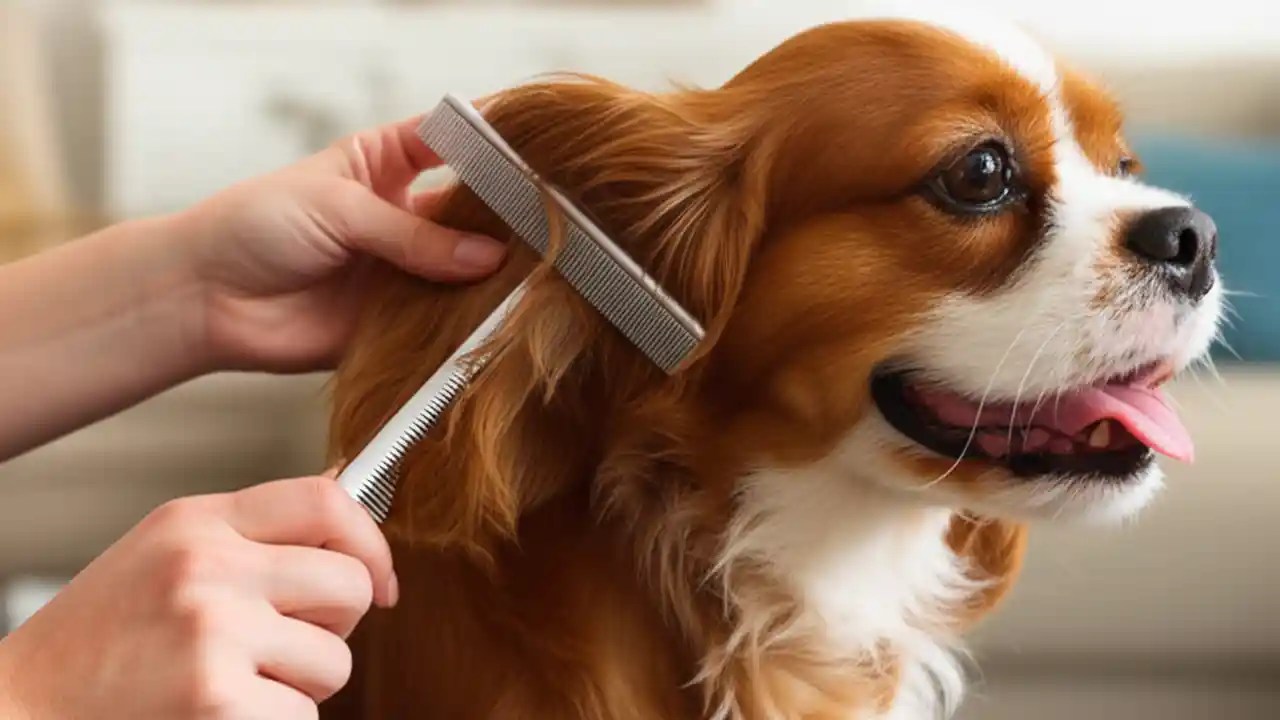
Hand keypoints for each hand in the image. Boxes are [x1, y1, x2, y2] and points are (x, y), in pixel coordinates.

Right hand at [0, 476, 392, 718]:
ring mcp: (213, 632)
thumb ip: (253, 532)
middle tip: (283, 646)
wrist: (21, 710)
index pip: (326, 499)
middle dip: (335, 626)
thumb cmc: (100, 639)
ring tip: (235, 683)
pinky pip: (305, 716)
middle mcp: (209, 567)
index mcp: (197, 521)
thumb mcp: (167, 554)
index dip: (371, 542)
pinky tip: (220, 716)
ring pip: (336, 661)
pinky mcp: (218, 699)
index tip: (382, 580)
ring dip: (301, 685)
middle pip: (350, 584)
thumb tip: (345, 498)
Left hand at [179, 116, 506, 372]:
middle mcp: (403, 216)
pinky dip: (468, 324)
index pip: (451, 143)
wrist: (203, 298)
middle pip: (471, 210)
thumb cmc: (255, 226)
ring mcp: (403, 269)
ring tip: (536, 276)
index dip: (490, 145)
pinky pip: (444, 323)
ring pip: (465, 269)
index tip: (533, 157)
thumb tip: (487, 257)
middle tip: (545, 227)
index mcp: (385, 164)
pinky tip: (498, 321)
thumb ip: (413, 234)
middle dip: (503, 218)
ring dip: (493, 275)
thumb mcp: (339, 209)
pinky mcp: (397, 322)